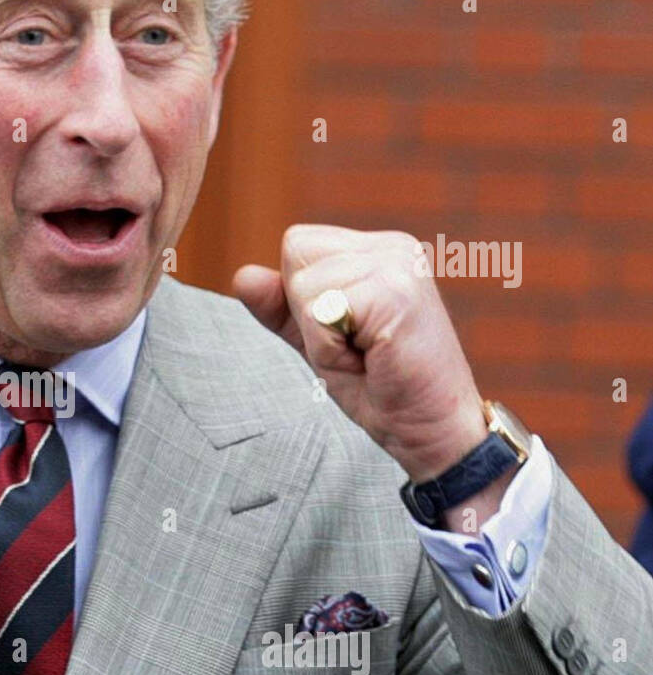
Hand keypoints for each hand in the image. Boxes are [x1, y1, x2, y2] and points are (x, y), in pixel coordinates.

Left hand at [233, 225, 492, 489]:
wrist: (432, 430)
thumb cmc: (381, 387)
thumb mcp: (318, 341)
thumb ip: (281, 308)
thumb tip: (242, 276)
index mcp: (377, 249)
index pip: (297, 245)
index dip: (302, 299)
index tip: (347, 332)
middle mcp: (392, 247)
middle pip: (295, 255)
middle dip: (308, 315)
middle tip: (357, 347)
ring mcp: (398, 264)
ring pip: (304, 286)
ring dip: (322, 336)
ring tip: (367, 354)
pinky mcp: (396, 293)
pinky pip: (320, 312)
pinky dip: (330, 348)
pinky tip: (372, 359)